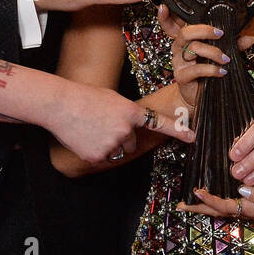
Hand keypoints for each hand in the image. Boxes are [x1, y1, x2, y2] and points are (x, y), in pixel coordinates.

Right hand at [47, 80, 192, 164]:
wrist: (61, 104)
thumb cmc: (85, 97)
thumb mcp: (112, 99)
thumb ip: (127, 115)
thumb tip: (130, 130)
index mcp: (131, 112)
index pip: (159, 123)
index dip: (178, 131)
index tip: (192, 136)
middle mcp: (125, 130)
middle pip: (132, 142)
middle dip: (121, 137)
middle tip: (102, 124)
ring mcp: (112, 144)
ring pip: (118, 151)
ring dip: (109, 144)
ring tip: (92, 129)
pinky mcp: (98, 156)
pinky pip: (103, 157)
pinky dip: (95, 150)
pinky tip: (85, 138)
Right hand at [157, 4, 253, 108]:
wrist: (198, 96)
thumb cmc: (206, 72)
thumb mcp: (220, 54)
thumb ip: (233, 45)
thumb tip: (250, 39)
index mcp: (186, 40)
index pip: (172, 25)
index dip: (165, 16)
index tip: (164, 7)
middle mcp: (179, 48)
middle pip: (185, 32)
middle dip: (204, 30)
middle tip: (220, 34)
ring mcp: (179, 62)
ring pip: (193, 48)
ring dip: (213, 52)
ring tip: (226, 59)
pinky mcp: (182, 76)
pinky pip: (196, 69)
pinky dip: (211, 69)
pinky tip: (221, 71)